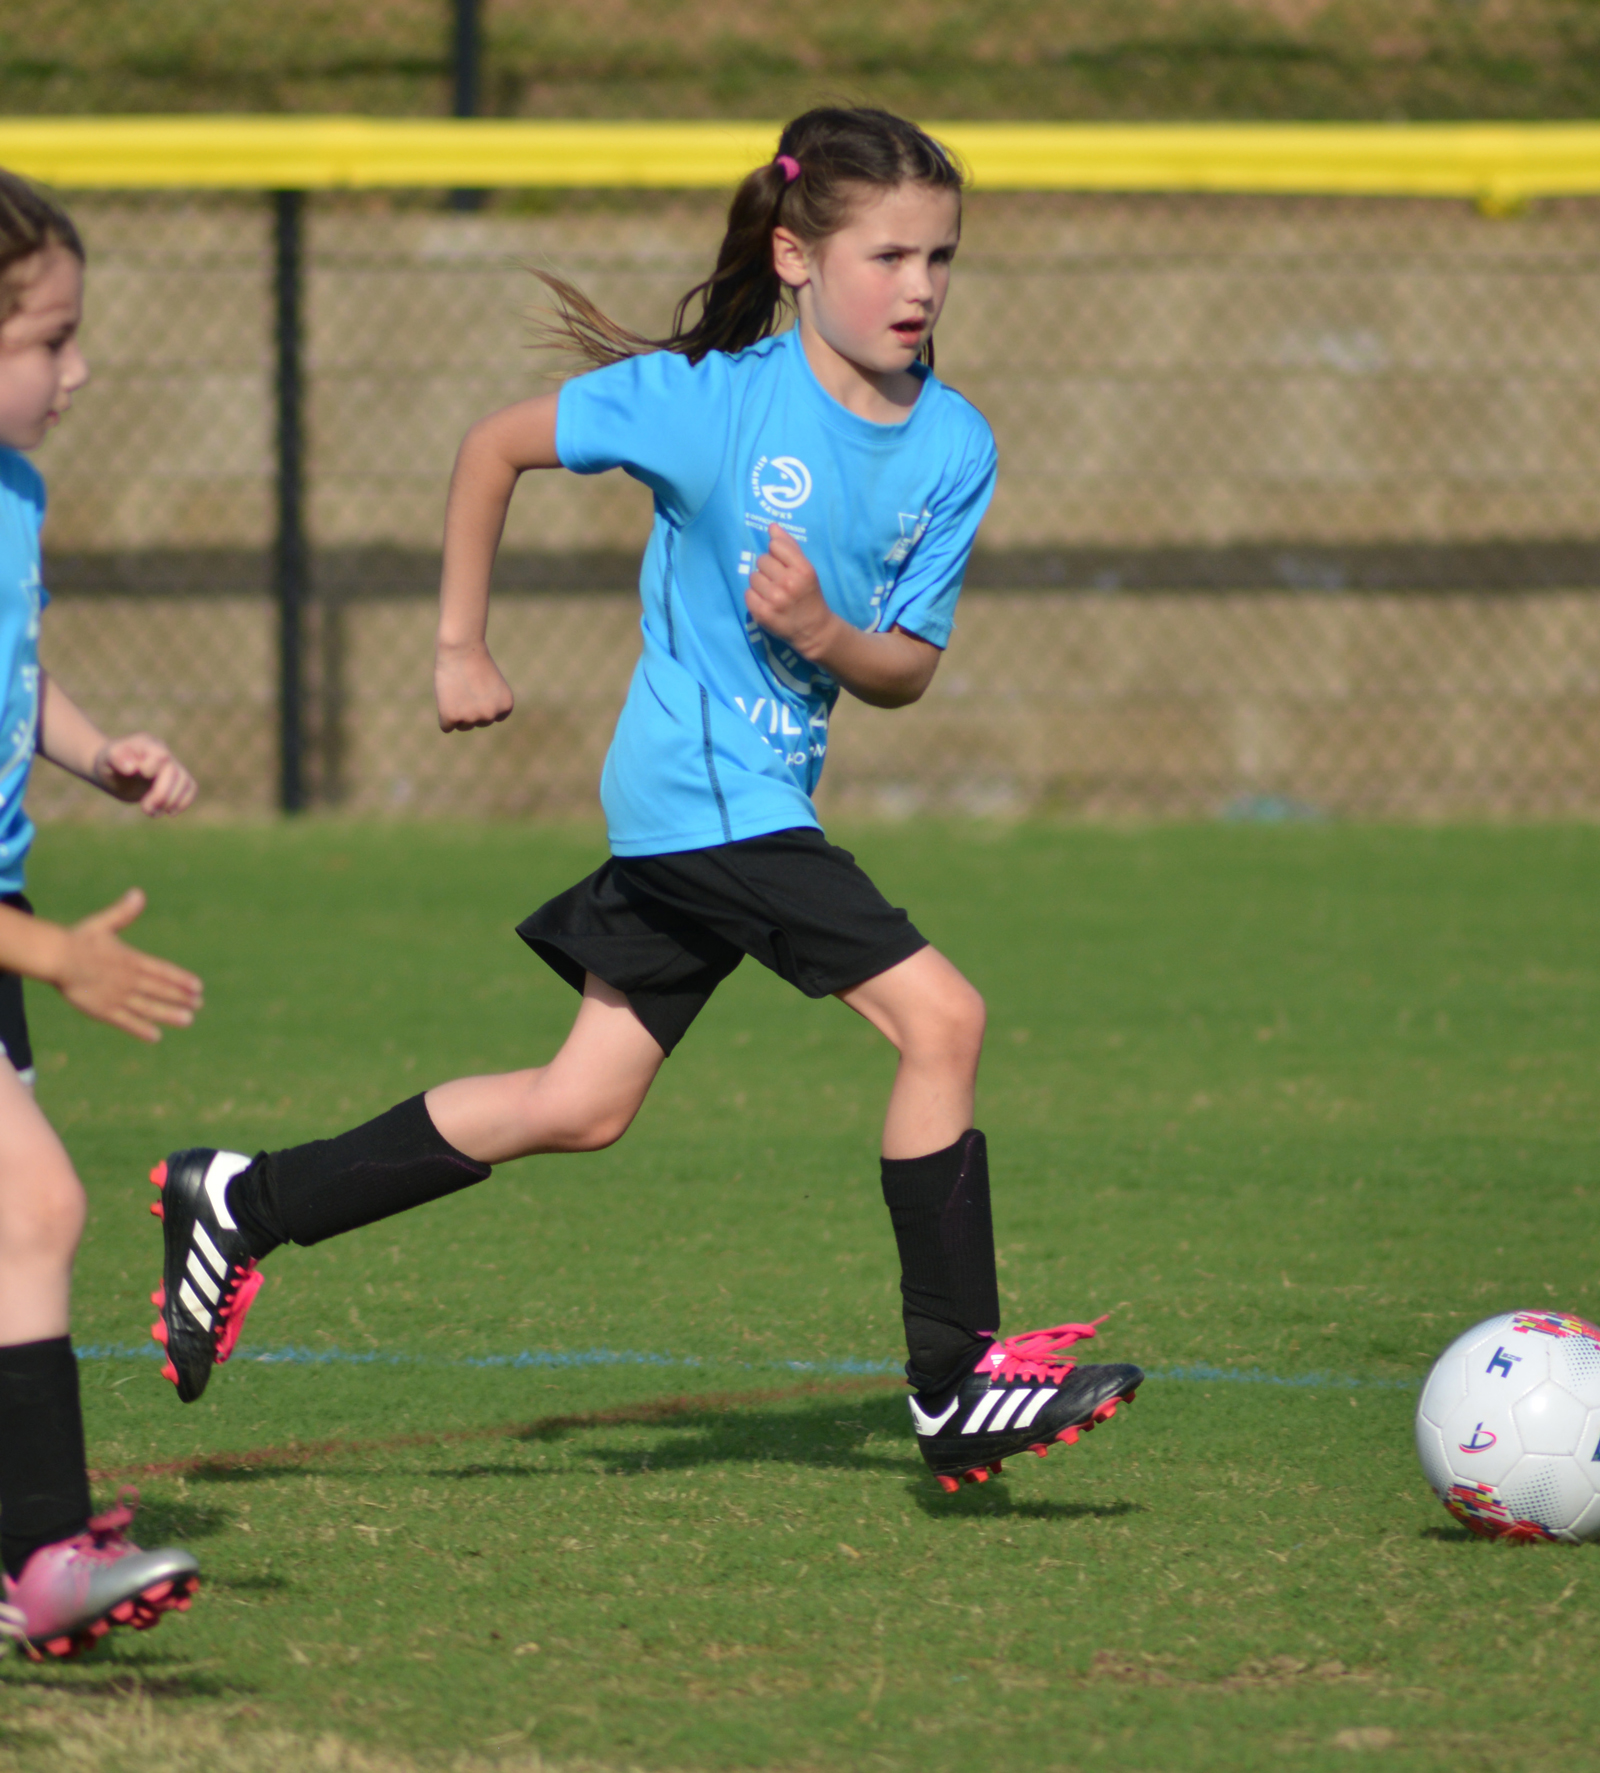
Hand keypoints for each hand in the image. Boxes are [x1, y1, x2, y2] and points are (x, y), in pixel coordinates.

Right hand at [52, 889, 202, 1042]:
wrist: (55, 958)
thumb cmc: (77, 940)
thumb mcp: (103, 924)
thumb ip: (123, 913)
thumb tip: (138, 893)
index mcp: (131, 960)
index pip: (163, 971)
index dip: (181, 979)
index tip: (198, 986)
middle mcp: (129, 979)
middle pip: (160, 990)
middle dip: (181, 997)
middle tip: (200, 1004)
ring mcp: (117, 996)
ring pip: (149, 1007)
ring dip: (169, 1014)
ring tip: (188, 1020)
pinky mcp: (103, 1010)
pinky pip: (126, 1022)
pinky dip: (141, 1029)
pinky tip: (156, 1036)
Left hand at [91, 734, 196, 814]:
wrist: (111, 771)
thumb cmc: (107, 763)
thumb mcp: (106, 759)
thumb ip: (117, 758)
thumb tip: (133, 768)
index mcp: (147, 744)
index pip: (162, 757)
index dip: (153, 770)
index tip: (139, 775)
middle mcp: (163, 753)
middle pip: (175, 773)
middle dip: (161, 794)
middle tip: (145, 808)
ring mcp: (172, 767)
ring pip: (186, 783)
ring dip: (172, 802)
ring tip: (153, 812)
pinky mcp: (177, 780)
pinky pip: (191, 788)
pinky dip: (183, 802)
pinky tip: (168, 811)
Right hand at [435, 641, 514, 731]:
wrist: (461, 648)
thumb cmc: (475, 661)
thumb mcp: (491, 687)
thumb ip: (488, 707)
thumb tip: (474, 723)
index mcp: (506, 707)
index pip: (492, 717)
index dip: (482, 702)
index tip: (478, 686)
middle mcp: (491, 715)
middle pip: (477, 723)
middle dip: (469, 708)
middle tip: (465, 686)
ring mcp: (471, 717)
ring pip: (462, 726)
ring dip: (457, 712)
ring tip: (456, 690)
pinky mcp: (451, 717)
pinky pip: (446, 727)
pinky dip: (443, 717)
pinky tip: (445, 699)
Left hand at [745, 527, 838, 659]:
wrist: (814, 629)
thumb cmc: (808, 595)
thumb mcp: (806, 569)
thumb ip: (790, 547)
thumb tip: (772, 527)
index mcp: (803, 569)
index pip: (776, 546)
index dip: (777, 554)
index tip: (783, 565)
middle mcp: (789, 583)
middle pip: (762, 560)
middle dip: (768, 569)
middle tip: (778, 582)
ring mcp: (774, 599)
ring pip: (753, 576)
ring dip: (760, 583)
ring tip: (772, 593)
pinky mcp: (762, 613)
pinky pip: (747, 593)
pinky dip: (754, 597)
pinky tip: (766, 602)